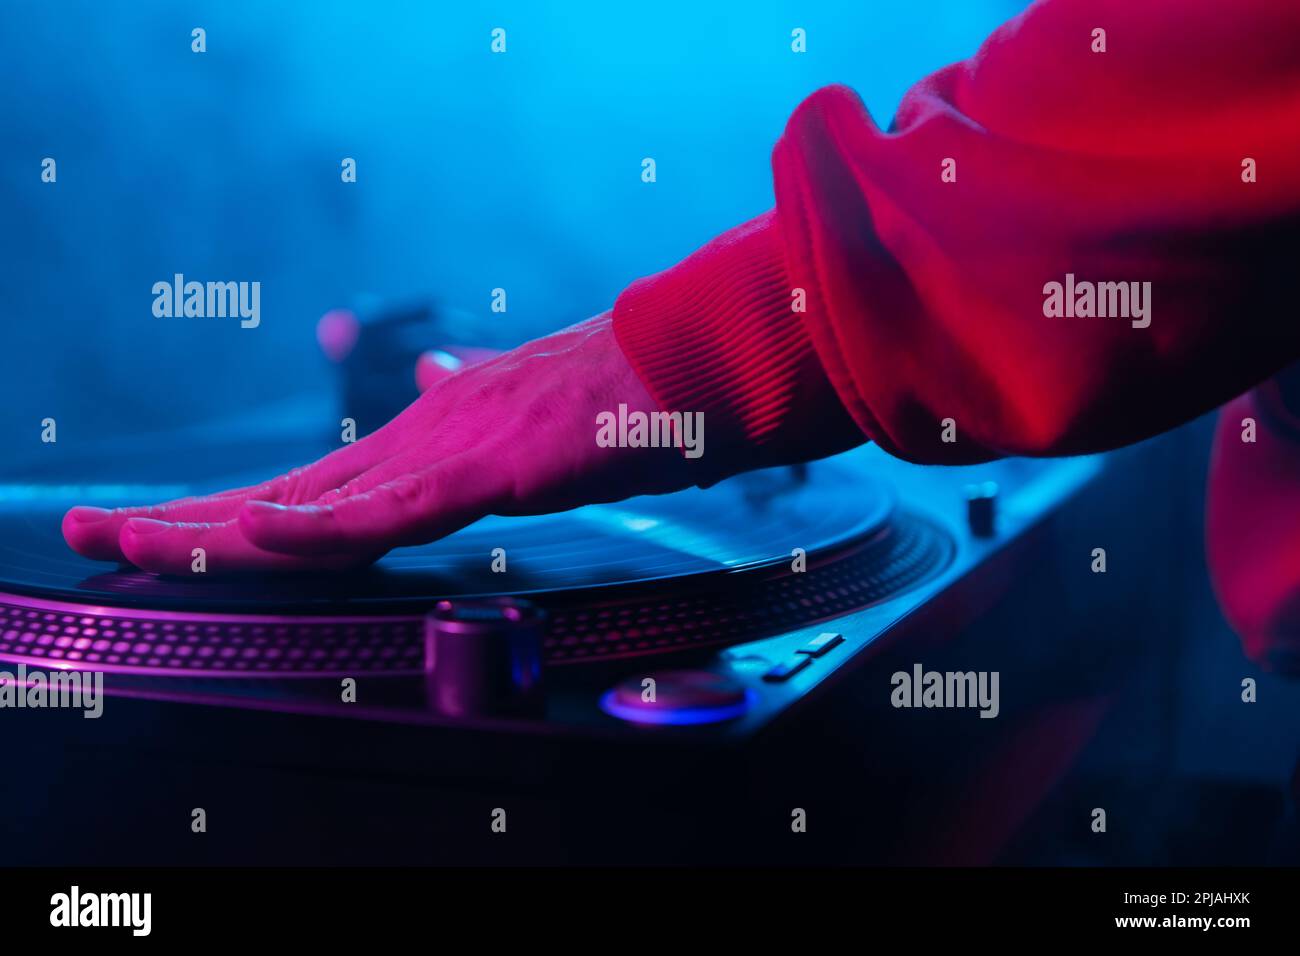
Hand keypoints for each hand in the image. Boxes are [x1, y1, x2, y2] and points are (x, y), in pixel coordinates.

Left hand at [62, 312, 697, 573]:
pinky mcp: (489, 465)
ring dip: (222, 528)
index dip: (227, 511)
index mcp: (420, 439)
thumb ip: (464, 399)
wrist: (675, 366)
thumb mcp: (517, 405)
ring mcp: (447, 451)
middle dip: (185, 519)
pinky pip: (396, 508)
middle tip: (94, 529)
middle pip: (283, 495)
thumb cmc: (607, 396)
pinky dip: (325, 525)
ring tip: (137, 541)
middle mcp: (415, 441)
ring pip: (318, 504)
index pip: (306, 487)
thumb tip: (428, 374)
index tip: (158, 526)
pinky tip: (261, 532)